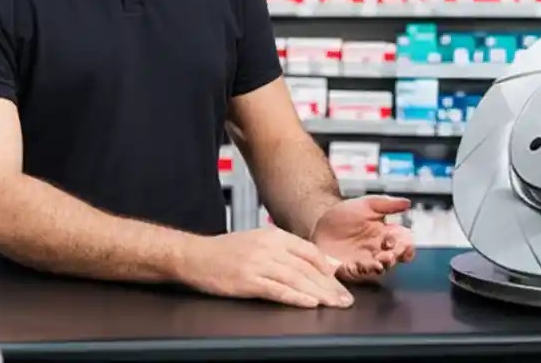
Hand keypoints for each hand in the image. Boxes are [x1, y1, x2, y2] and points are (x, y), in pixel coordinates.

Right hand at [175, 228, 354, 308]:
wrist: (195, 256)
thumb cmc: (225, 251)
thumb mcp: (258, 242)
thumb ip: (287, 250)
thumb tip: (319, 262)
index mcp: (273, 235)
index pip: (310, 251)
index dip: (328, 269)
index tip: (341, 283)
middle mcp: (268, 247)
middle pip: (307, 267)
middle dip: (330, 285)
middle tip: (345, 299)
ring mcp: (258, 263)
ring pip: (297, 279)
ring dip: (319, 293)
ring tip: (334, 304)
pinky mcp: (247, 280)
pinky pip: (277, 290)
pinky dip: (295, 297)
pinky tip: (309, 303)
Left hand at [310, 196, 415, 282]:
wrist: (316, 223)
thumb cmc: (344, 215)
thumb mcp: (365, 205)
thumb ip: (386, 204)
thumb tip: (408, 203)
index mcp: (387, 235)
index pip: (406, 242)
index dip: (406, 243)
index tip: (397, 239)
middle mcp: (380, 251)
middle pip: (398, 257)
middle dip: (397, 255)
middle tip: (390, 251)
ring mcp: (367, 262)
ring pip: (383, 268)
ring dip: (385, 264)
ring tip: (382, 259)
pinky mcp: (352, 270)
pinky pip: (362, 273)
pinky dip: (367, 270)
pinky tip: (367, 265)